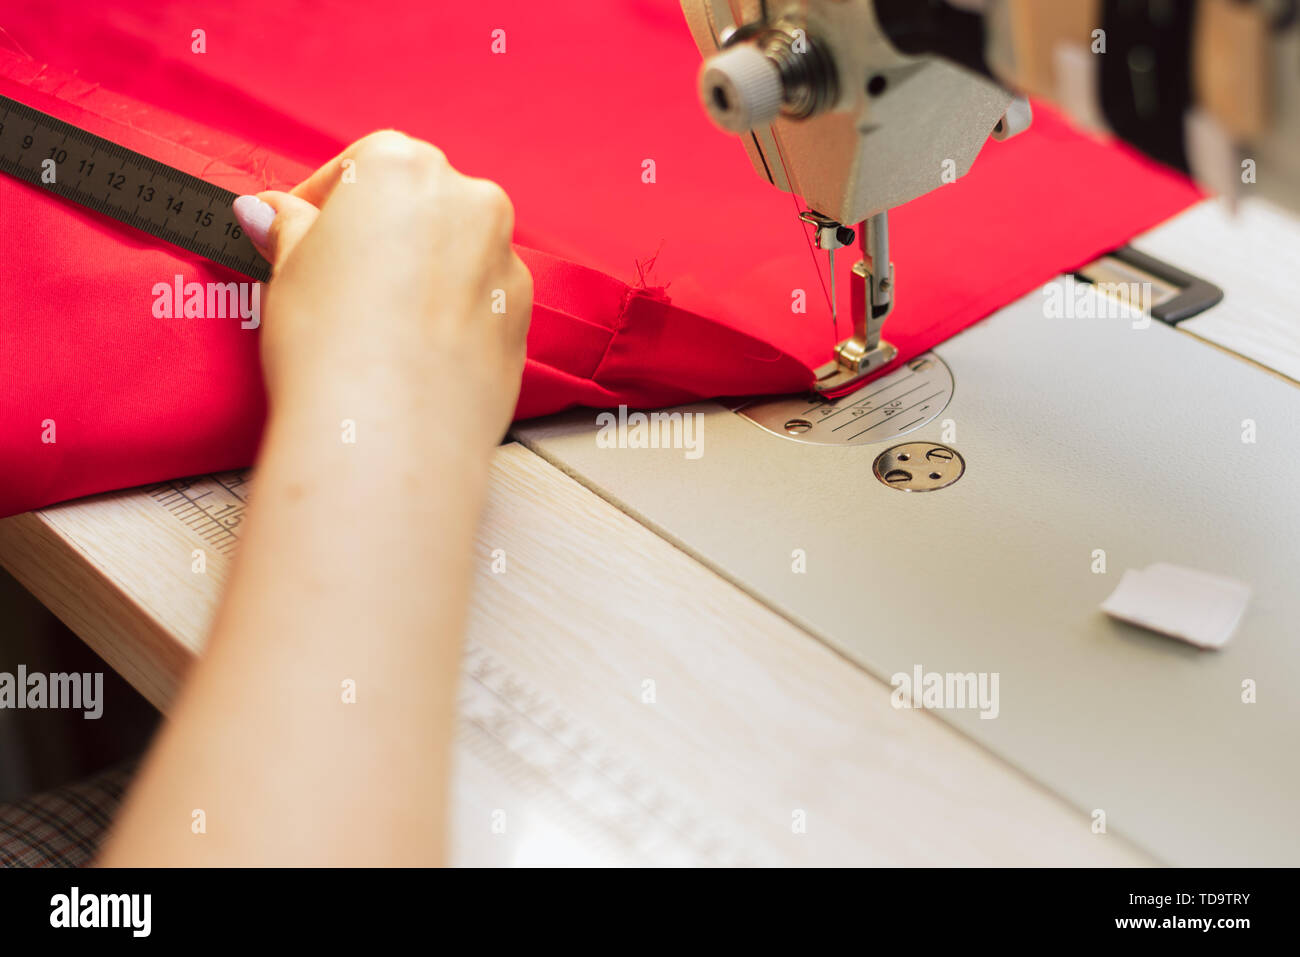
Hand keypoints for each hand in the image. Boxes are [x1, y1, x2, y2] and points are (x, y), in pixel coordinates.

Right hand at [234, 130, 531, 455]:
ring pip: (454, 255)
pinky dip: (450, 318)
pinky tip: (412, 353)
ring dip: (420, 277)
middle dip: (378, 237)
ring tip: (374, 327)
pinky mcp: (522, 319)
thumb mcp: (286, 269)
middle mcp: (470, 203)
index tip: (298, 234)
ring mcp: (505, 262)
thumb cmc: (333, 345)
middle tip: (333, 282)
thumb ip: (288, 229)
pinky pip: (477, 303)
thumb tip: (270, 214)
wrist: (390, 434)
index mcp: (406, 168)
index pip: (358, 168)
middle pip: (417, 206)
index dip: (321, 205)